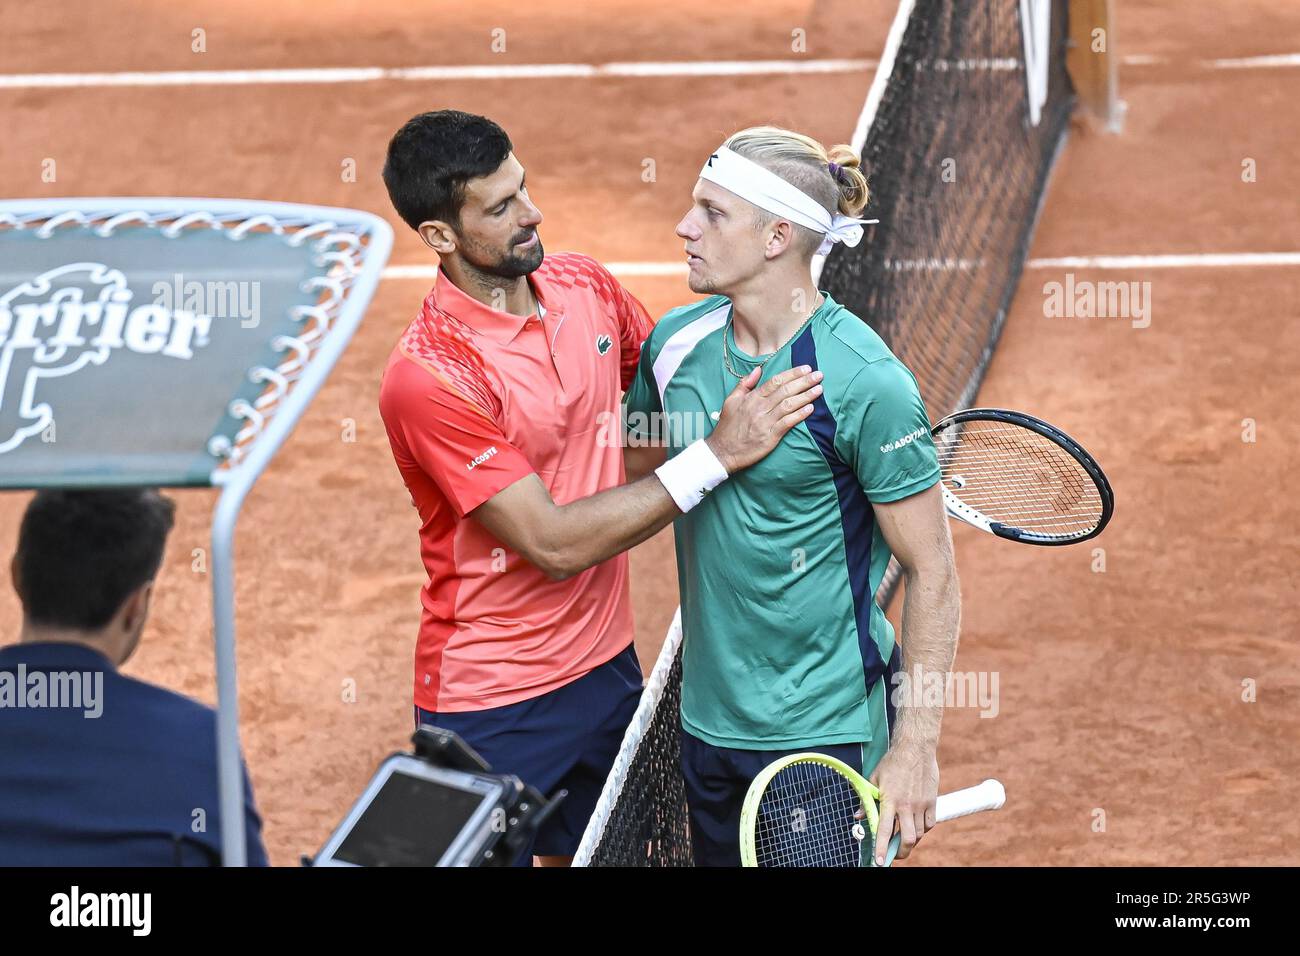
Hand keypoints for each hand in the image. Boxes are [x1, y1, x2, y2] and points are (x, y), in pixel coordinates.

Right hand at [704, 365, 822, 472]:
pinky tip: (810, 408)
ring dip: (806, 396)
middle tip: (819, 375)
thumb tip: (758, 370)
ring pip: (789, 405)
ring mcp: (765, 422)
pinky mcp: (770, 436)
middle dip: (804, 381)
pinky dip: (800, 415)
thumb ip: (744, 384)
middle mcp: (759, 408)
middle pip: (785, 390)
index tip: (806, 368)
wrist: (723, 451)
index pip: (775, 381)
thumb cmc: (728, 426)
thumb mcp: (731, 401)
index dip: (792, 374)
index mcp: (752, 398)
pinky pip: (788, 423)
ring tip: (819, 389)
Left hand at [869, 740, 938, 863]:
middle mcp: (907, 805)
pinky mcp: (932, 801)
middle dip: (901, 852)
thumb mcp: (874, 779)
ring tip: (903, 840)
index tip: (879, 862)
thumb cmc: (892, 763)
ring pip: (920, 834)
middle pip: (908, 839)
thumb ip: (867, 800)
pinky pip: (929, 824)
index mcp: (890, 800)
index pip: (885, 830)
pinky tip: (916, 827)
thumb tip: (858, 816)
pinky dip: (923, 830)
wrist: (915, 748)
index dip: (881, 848)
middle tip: (894, 854)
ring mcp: (922, 804)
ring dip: (911, 840)